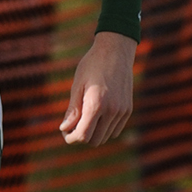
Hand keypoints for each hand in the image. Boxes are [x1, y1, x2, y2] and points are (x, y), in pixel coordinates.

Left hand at [60, 31, 135, 145]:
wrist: (116, 51)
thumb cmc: (92, 65)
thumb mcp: (77, 85)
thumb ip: (72, 110)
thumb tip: (64, 128)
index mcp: (97, 104)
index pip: (83, 136)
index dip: (71, 138)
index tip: (64, 131)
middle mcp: (112, 110)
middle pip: (95, 140)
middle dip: (81, 137)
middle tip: (72, 126)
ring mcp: (122, 111)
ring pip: (106, 137)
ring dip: (93, 133)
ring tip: (83, 119)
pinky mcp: (128, 110)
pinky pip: (115, 130)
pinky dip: (104, 129)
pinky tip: (96, 116)